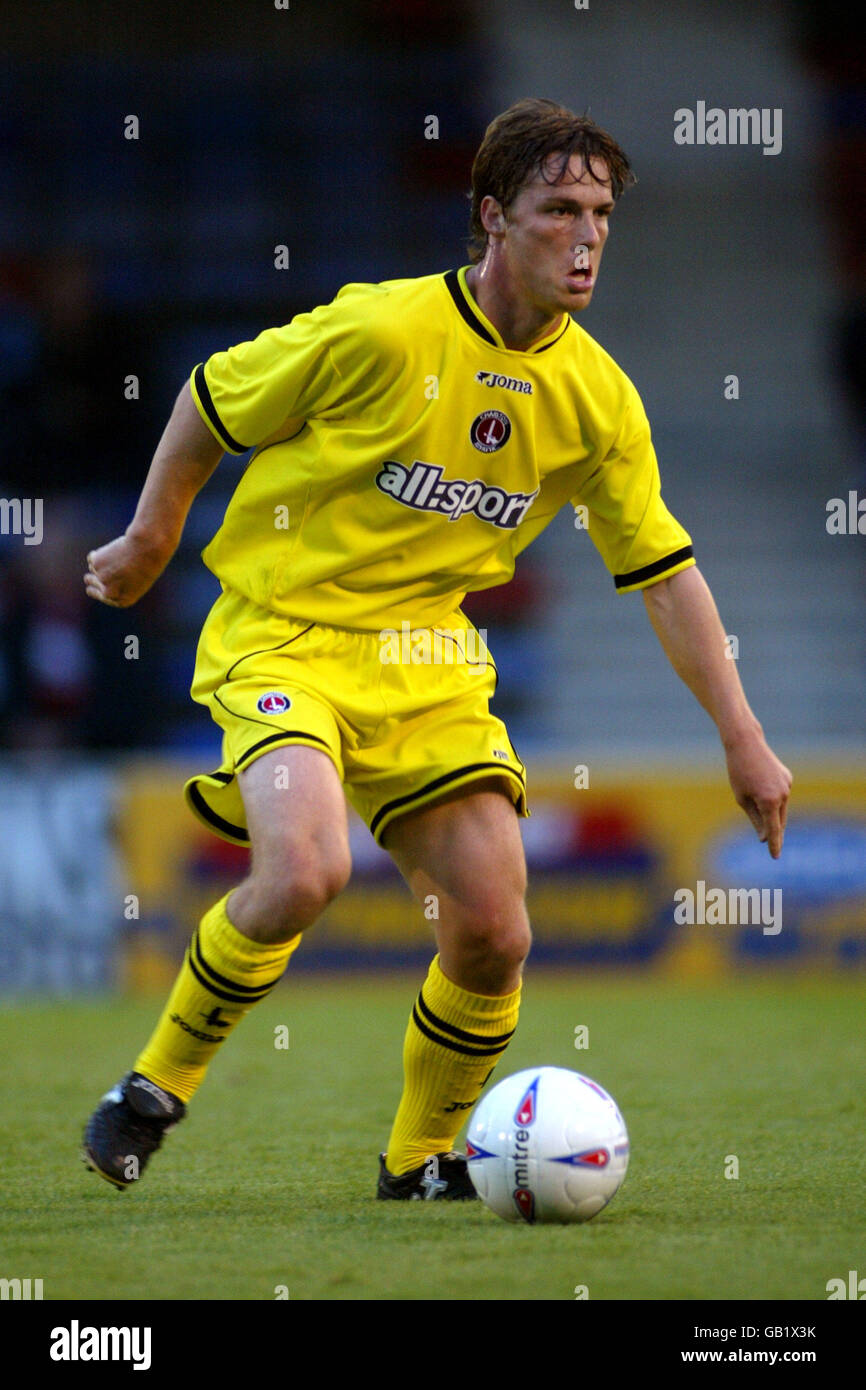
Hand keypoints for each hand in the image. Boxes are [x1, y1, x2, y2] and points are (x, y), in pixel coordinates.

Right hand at [84, 531, 172, 607]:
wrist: (147, 548)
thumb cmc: (149, 562)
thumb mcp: (139, 578)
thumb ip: (122, 583)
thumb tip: (101, 579)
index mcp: (124, 600)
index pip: (105, 597)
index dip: (97, 591)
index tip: (90, 588)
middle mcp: (110, 593)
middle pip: (92, 583)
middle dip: (93, 576)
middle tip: (96, 568)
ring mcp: (102, 579)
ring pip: (93, 567)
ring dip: (101, 561)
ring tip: (118, 555)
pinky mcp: (96, 564)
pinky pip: (92, 557)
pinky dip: (99, 553)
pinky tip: (113, 549)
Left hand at [724, 728, 791, 857]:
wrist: (746, 743)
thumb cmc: (738, 771)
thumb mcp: (741, 798)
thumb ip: (755, 819)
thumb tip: (763, 836)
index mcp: (769, 802)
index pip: (773, 830)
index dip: (774, 845)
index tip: (775, 857)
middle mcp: (782, 795)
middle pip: (779, 821)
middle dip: (773, 832)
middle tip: (767, 843)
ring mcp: (787, 785)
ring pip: (781, 809)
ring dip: (772, 814)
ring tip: (755, 805)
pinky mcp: (787, 778)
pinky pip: (781, 796)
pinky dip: (773, 800)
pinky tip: (760, 789)